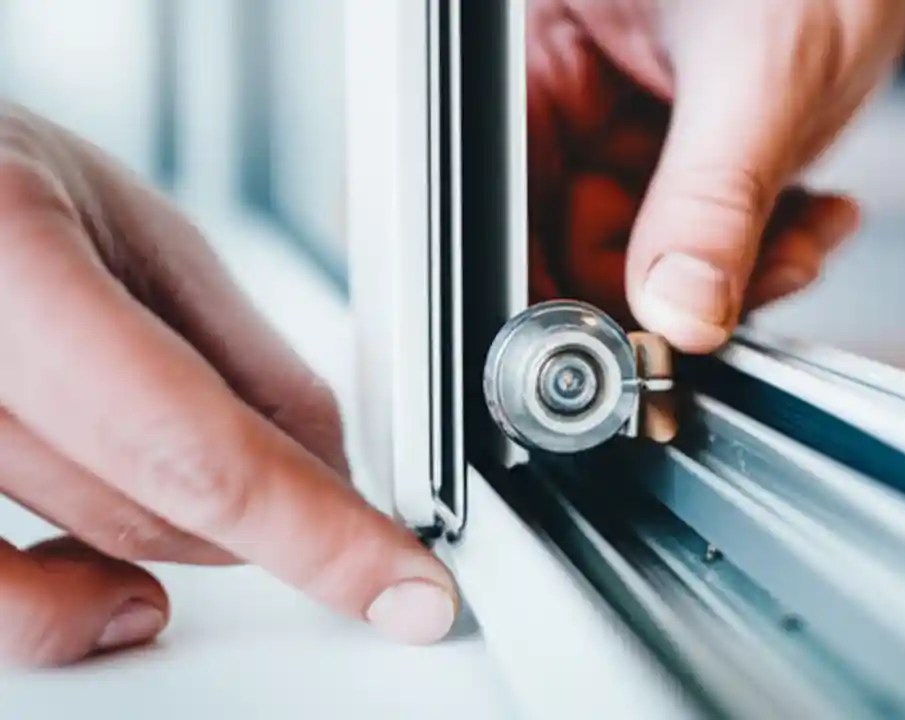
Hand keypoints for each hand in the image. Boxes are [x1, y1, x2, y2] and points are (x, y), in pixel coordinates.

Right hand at [0, 105, 455, 666]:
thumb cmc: (2, 185)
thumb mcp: (142, 231)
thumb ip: (234, 353)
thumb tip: (330, 472)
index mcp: (7, 246)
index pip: (192, 444)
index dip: (317, 533)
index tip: (402, 584)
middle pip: (149, 502)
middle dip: (264, 510)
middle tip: (306, 474)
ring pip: (87, 546)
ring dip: (181, 528)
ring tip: (195, 462)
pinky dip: (66, 602)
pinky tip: (107, 586)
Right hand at [528, 0, 904, 351]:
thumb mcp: (761, 73)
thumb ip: (712, 199)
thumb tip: (677, 311)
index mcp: (547, 49)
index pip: (509, 197)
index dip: (554, 285)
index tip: (620, 344)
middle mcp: (580, 92)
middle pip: (576, 243)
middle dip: (669, 290)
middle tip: (735, 295)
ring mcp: (637, 127)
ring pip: (655, 258)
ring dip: (738, 275)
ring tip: (796, 241)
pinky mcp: (697, 154)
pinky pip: (711, 239)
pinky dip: (769, 248)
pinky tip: (813, 214)